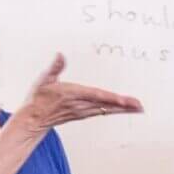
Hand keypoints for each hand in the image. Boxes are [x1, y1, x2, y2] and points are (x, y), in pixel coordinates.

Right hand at [14, 54, 142, 133]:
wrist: (34, 119)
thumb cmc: (38, 98)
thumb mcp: (44, 80)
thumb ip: (54, 67)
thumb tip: (60, 54)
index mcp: (72, 94)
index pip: (95, 96)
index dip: (110, 98)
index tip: (124, 101)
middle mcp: (80, 105)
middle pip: (106, 105)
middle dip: (124, 106)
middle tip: (140, 106)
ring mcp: (83, 111)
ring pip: (106, 110)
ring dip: (123, 110)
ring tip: (138, 108)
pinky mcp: (83, 114)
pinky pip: (102, 113)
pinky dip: (114, 111)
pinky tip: (123, 110)